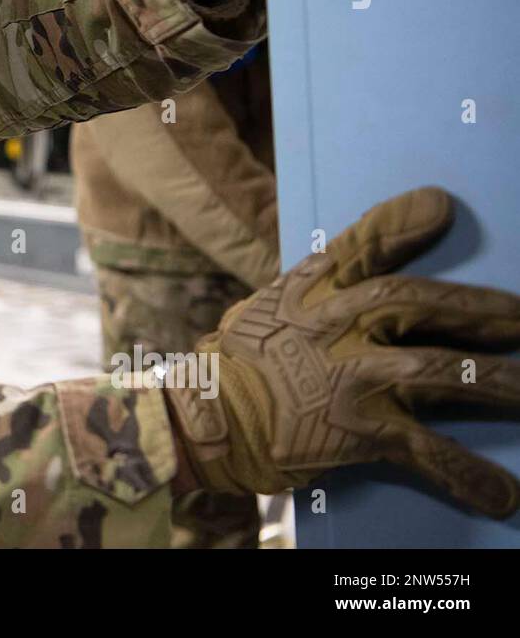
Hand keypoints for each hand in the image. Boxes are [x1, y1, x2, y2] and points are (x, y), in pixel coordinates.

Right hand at [165, 187, 519, 517]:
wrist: (207, 421)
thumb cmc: (236, 364)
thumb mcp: (268, 307)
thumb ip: (315, 285)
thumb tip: (343, 266)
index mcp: (310, 293)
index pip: (358, 248)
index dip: (399, 225)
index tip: (440, 205)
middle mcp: (333, 326)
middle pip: (414, 303)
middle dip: (476, 308)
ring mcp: (349, 377)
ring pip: (437, 370)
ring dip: (497, 382)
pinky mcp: (357, 430)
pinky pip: (422, 450)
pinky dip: (465, 473)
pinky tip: (502, 493)